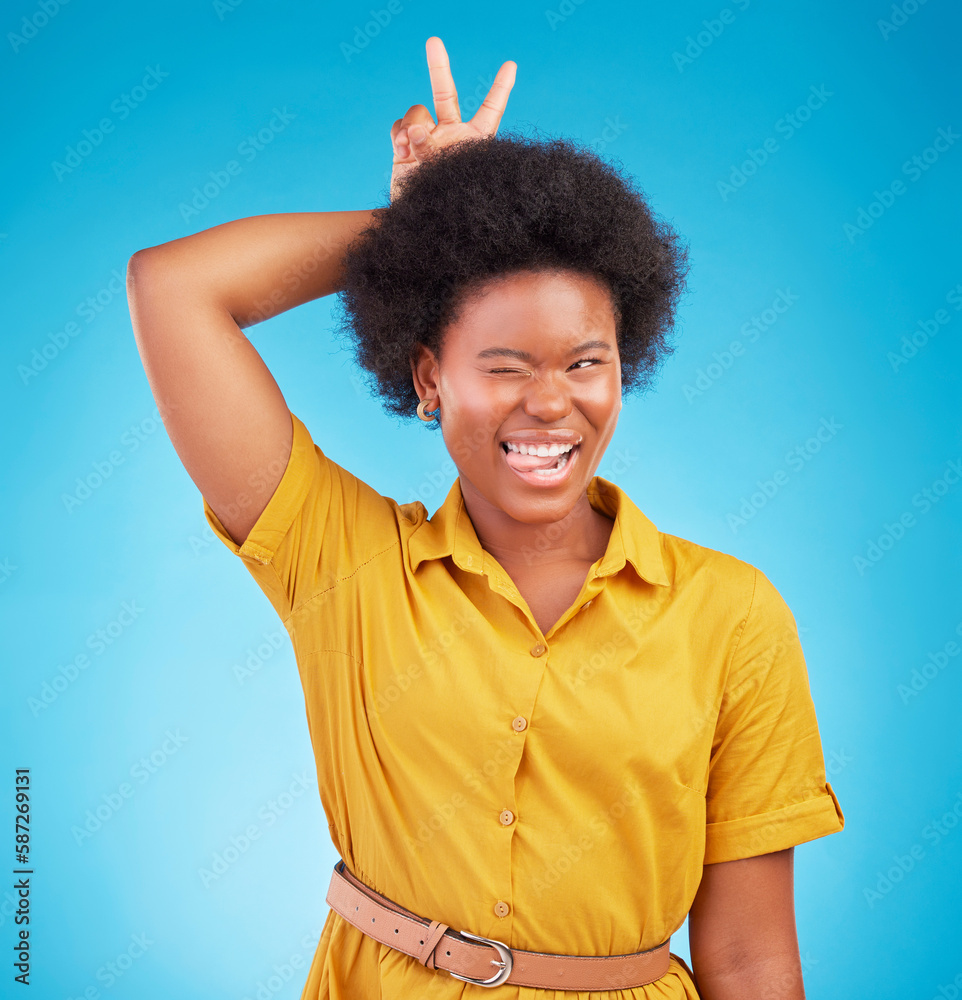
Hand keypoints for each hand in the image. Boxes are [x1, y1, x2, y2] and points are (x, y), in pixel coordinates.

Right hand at [390, 36, 516, 200]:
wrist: (421, 229)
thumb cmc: (449, 210)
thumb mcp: (449, 178)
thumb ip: (431, 150)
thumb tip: (412, 128)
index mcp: (476, 142)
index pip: (490, 111)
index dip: (500, 89)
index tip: (510, 65)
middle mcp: (452, 136)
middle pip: (446, 94)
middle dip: (438, 68)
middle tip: (433, 41)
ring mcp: (427, 141)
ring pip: (417, 112)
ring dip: (413, 124)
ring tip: (412, 147)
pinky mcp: (404, 149)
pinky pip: (398, 126)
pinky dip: (398, 133)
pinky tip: (400, 148)